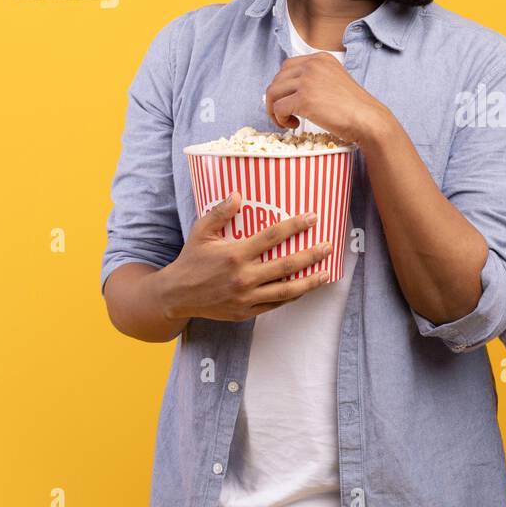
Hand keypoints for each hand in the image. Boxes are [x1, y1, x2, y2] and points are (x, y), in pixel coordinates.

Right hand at [154, 192, 333, 321]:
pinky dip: (293, 295)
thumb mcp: (201, 232)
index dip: (295, 226)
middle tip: (329, 245)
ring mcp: (247, 297)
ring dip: (310, 280)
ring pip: (287, 290)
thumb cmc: (190, 260)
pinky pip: (276, 303)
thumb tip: (238, 194)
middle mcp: (244, 277)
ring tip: (327, 272)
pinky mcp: (247, 311)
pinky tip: (305, 287)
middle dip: (312, 254)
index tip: (312, 217)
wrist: (176, 296)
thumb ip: (220, 212)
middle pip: (287, 265)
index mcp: (235, 255)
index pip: (272, 237)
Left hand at [263, 52, 393, 143]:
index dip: (283, 85)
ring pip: (273, 93)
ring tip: (288, 120)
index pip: (288, 67)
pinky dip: (281, 119)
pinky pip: (278, 108)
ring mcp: (307, 81)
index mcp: (320, 58)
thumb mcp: (334, 81)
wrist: (368, 119)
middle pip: (277, 79)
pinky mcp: (304, 99)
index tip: (288, 99)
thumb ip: (315, 79)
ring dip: (275, 110)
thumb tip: (289, 90)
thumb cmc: (354, 107)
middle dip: (276, 98)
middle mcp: (312, 65)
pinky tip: (294, 124)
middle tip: (285, 113)